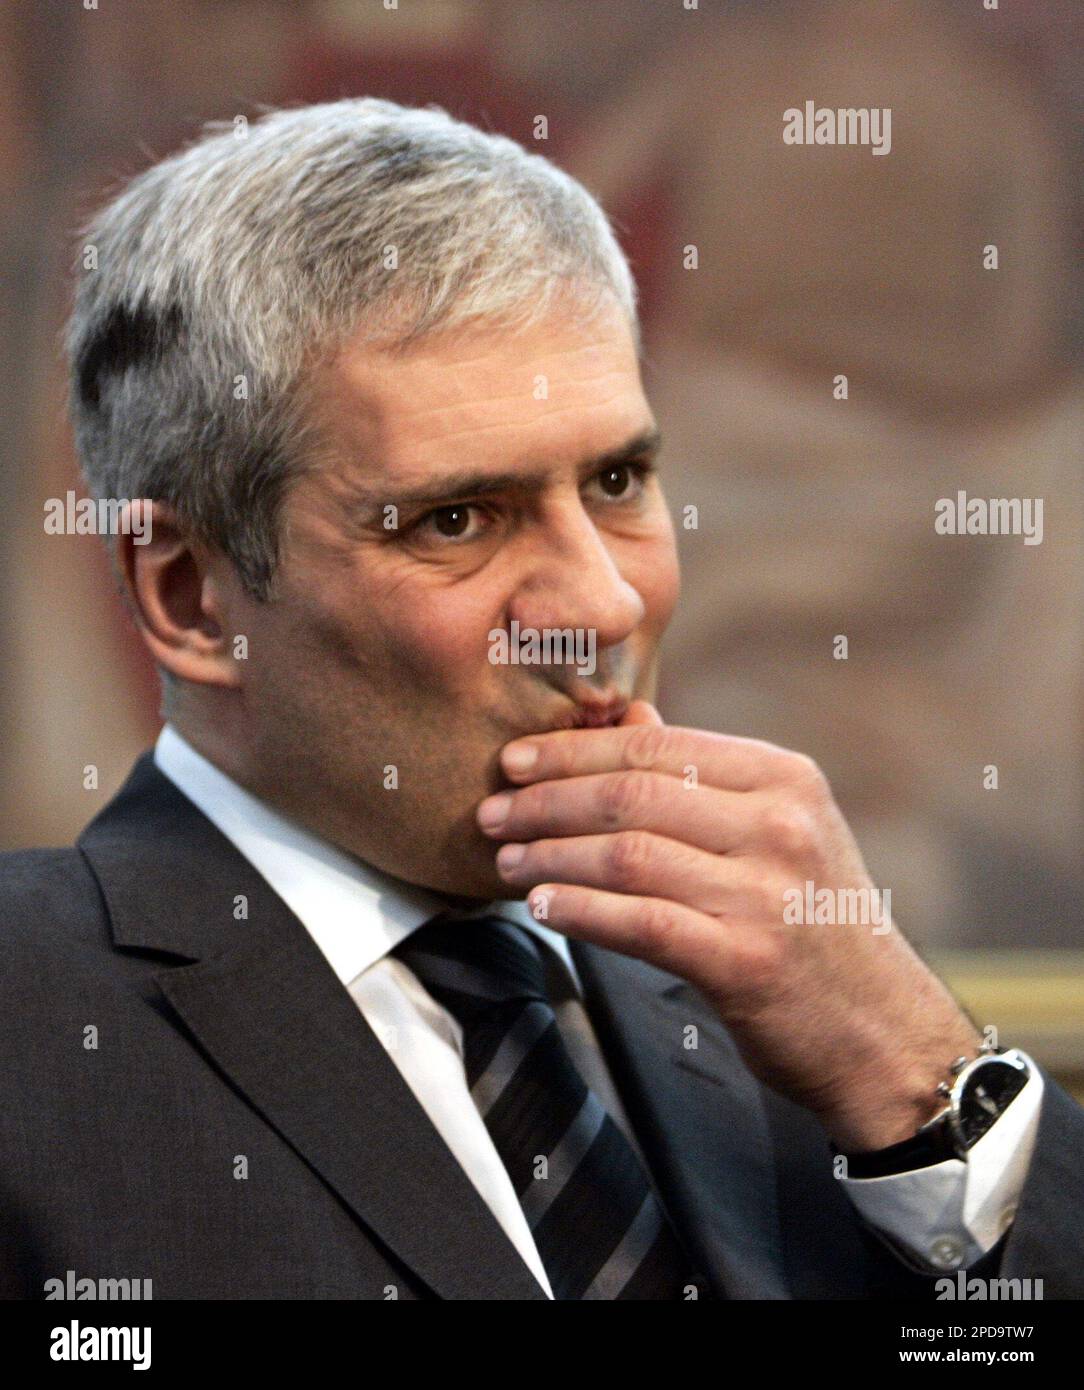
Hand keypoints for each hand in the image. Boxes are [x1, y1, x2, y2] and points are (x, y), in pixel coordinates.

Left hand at [477, 702, 980, 1150]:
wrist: (882, 1031)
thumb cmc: (817, 924)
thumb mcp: (780, 830)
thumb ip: (702, 775)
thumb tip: (627, 717)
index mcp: (783, 778)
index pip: (656, 745)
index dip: (573, 751)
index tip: (516, 760)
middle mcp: (779, 825)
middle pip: (633, 793)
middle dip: (547, 800)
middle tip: (493, 812)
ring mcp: (766, 893)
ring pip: (628, 854)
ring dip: (552, 854)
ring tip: (509, 860)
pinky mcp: (746, 960)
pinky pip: (642, 922)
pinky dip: (582, 909)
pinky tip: (544, 905)